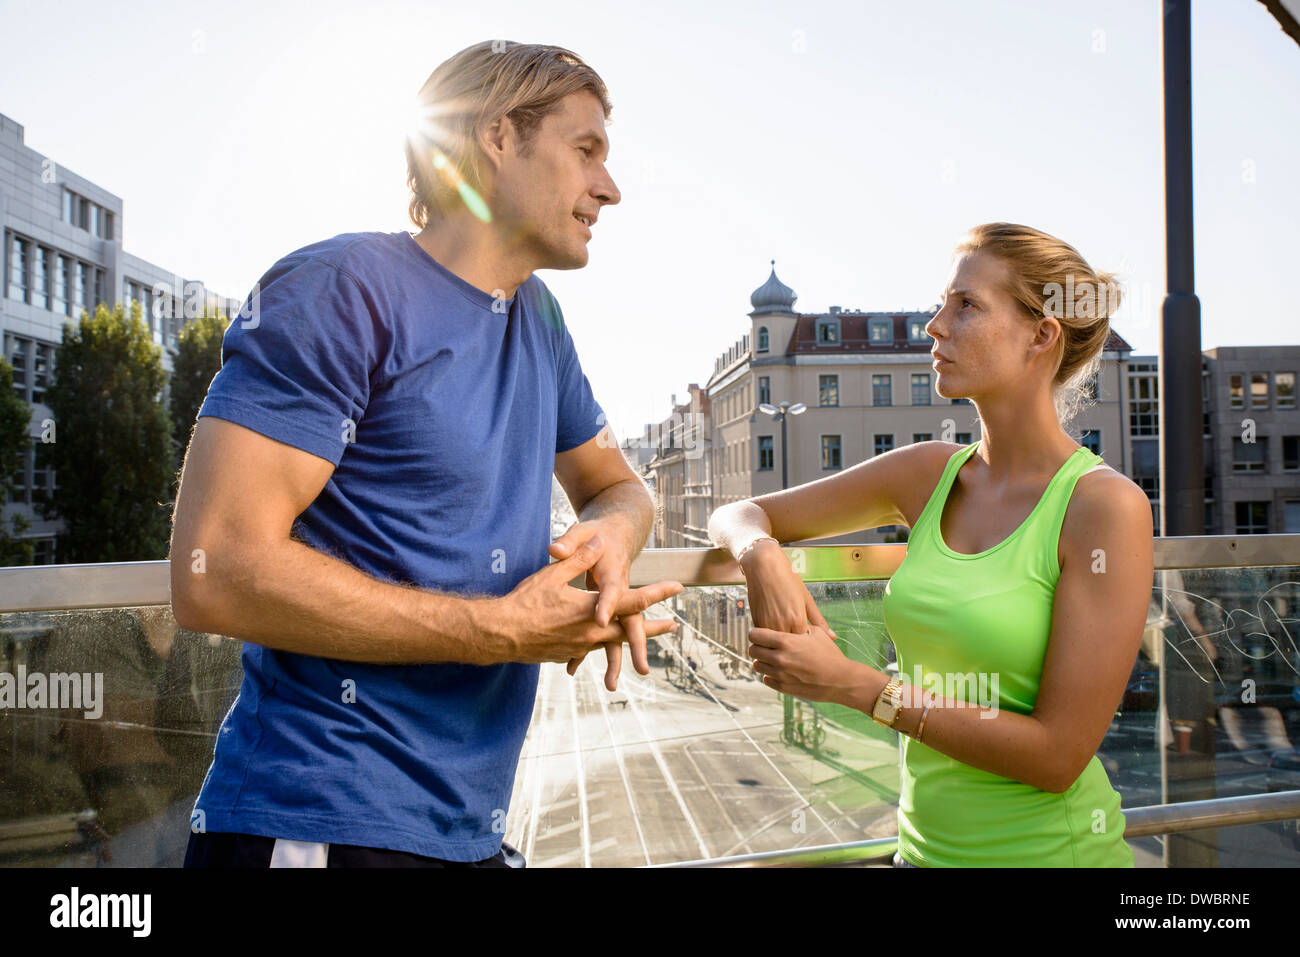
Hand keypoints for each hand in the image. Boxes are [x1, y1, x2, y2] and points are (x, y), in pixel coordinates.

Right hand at [486, 533, 680, 674]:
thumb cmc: (525, 603)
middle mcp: (591, 632)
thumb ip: (579, 557)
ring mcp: (580, 646)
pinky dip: (598, 645)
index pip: (634, 601)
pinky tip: (597, 643)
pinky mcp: (567, 654)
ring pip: (611, 644)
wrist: (501, 634)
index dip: (658, 593)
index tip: (678, 587)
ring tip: (639, 641)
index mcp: (592, 610)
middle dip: (652, 628)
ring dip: (629, 640)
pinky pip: (589, 649)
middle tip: (672, 626)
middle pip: (630, 630)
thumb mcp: (553, 574)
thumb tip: (600, 542)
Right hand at [739, 540, 835, 637]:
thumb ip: (819, 620)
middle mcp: (782, 624)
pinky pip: (766, 636)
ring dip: (781, 639)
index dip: (807, 640)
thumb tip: (832, 636)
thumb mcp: (806, 598)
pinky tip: (774, 619)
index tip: (806, 632)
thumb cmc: (787, 578)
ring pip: (777, 642)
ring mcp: (767, 624)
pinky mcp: (756, 622)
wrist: (763, 566)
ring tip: (784, 623)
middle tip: (794, 629)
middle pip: (791, 645)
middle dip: (794, 642)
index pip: (805, 642)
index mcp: (798, 619)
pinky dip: (771, 633)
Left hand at [748, 623, 859, 703]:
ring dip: (763, 661)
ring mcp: (780, 674)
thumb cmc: (830, 655)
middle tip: (766, 646)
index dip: (757, 633)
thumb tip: (789, 622)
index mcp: (786, 642)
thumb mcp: (816, 633)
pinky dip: (770, 675)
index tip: (761, 634)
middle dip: (758, 647)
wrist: (841, 680)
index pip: (755, 635)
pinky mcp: (784, 687)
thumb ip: (799, 627)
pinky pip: (766, 679)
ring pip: (757, 666)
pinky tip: (780, 671)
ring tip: (774, 659)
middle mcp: (779, 658)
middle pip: (753, 650)